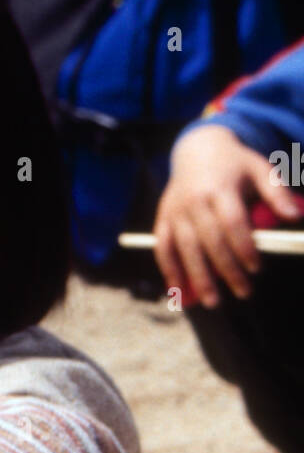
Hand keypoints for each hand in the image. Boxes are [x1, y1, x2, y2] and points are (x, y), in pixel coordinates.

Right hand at [153, 124, 301, 305]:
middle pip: (210, 240)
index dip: (244, 247)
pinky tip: (178, 292)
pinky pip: (162, 248)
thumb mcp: (259, 169)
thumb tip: (295, 215)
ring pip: (185, 248)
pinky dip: (169, 271)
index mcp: (219, 187)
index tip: (256, 268)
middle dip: (226, 269)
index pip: (232, 222)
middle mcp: (194, 200)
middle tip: (244, 292)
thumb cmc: (235, 165)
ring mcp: (175, 210)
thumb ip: (277, 192)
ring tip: (212, 302)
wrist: (196, 150)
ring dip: (197, 277)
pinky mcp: (162, 218)